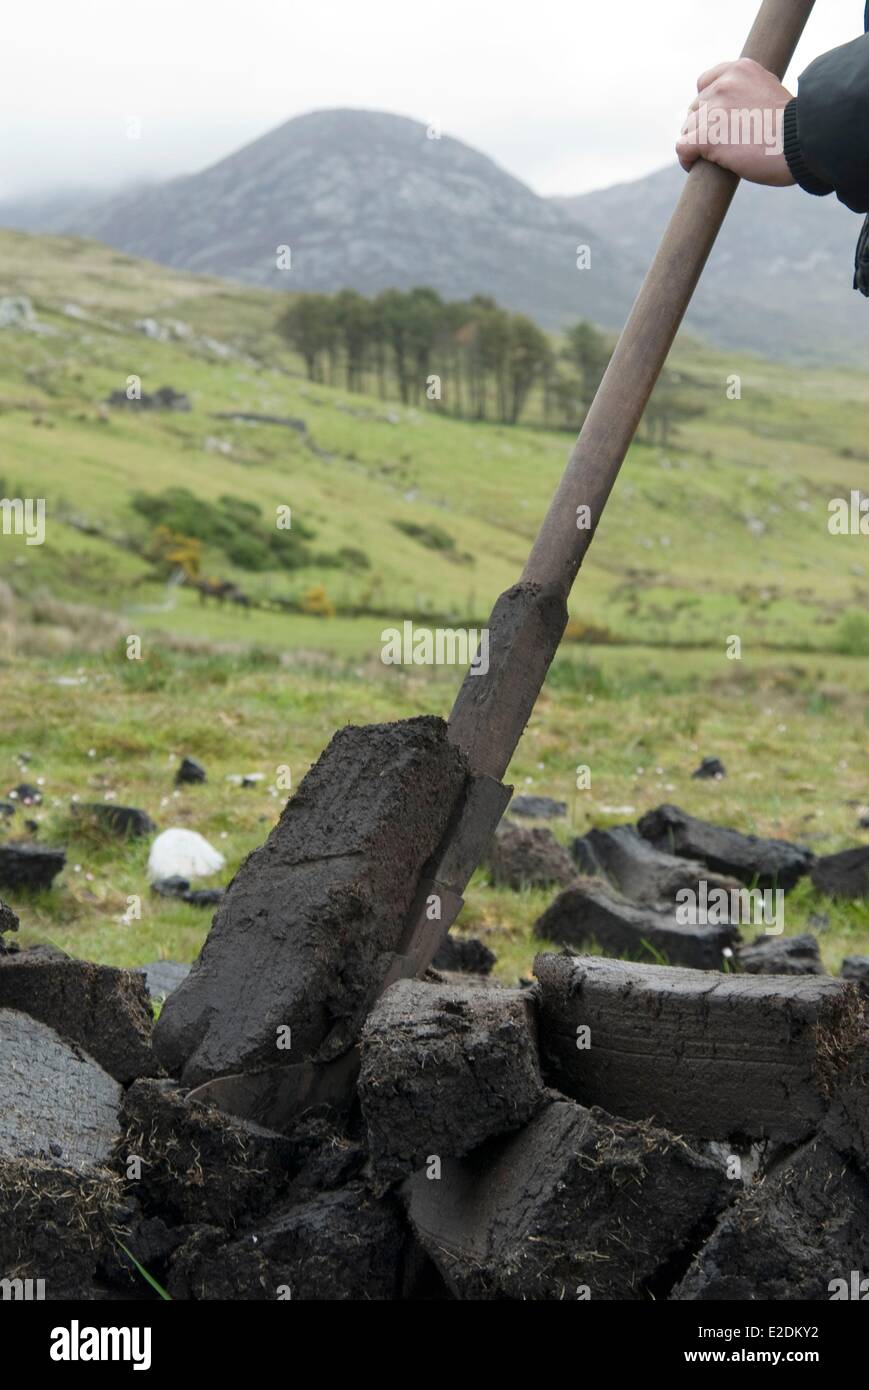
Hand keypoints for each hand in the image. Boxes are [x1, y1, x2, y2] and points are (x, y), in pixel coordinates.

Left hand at [676, 57, 795, 185]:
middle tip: (722, 143)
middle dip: (704, 126)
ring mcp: (714, 109)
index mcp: (740, 69)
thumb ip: (747, 92)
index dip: (707, 104)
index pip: (704, 83)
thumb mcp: (769, 93)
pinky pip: (683, 148)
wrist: (801, 143)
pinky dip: (687, 159)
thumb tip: (731, 111)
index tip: (716, 119)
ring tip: (715, 157)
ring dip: (697, 144)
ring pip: (688, 129)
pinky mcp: (708, 136)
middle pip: (696, 109)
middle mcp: (724, 84)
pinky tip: (695, 166)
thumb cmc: (792, 128)